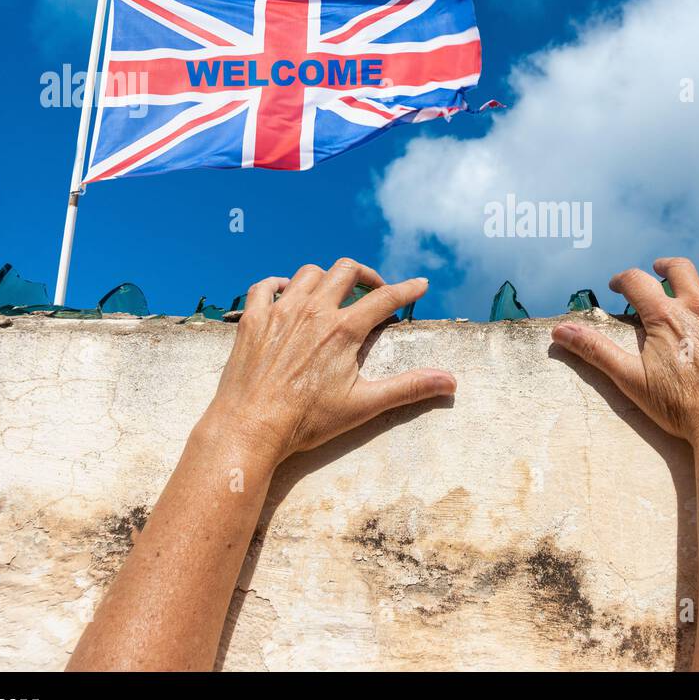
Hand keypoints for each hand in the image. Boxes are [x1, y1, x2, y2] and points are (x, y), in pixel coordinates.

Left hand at [203, 258, 455, 468]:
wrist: (249, 428)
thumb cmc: (306, 421)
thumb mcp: (363, 405)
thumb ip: (408, 388)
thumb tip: (449, 381)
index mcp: (343, 331)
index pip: (385, 298)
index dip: (408, 290)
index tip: (421, 285)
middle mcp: (313, 312)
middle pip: (346, 271)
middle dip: (365, 275)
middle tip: (373, 290)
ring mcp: (280, 312)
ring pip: (308, 273)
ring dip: (326, 279)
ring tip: (332, 294)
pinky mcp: (253, 321)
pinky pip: (265, 286)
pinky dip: (279, 284)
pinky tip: (286, 294)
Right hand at [551, 244, 698, 445]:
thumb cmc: (680, 409)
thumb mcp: (630, 380)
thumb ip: (595, 350)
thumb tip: (559, 331)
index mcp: (665, 314)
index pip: (636, 281)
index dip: (622, 280)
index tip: (617, 286)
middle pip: (680, 268)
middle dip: (666, 265)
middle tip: (660, 269)